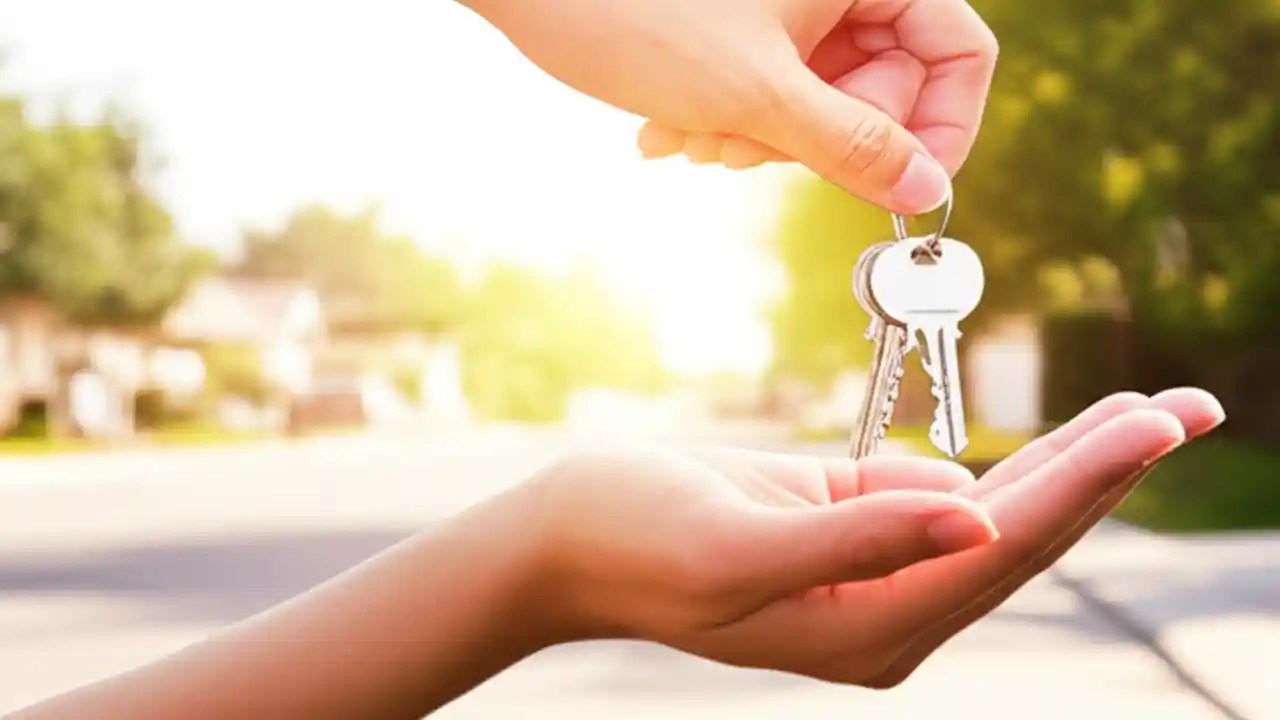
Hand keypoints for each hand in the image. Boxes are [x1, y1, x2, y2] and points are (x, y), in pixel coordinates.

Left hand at [465, 0, 997, 213]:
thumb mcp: (758, 96)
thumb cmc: (636, 15)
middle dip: (818, 141)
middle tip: (748, 154)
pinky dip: (734, 125)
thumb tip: (924, 188)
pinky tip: (672, 129)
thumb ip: (853, 146)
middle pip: (888, 86)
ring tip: (696, 136)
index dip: (942, 129)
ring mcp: (794, 7)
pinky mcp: (753, 29)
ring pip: (827, 102)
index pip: (959, 50)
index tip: (906, 188)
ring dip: (762, 142)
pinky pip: (779, 95)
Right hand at [522, 388, 1222, 685]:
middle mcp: (884, 614)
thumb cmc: (629, 537)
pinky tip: (1060, 450)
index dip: (1086, 480)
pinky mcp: (850, 535)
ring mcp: (870, 577)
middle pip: (1019, 536)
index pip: (1001, 547)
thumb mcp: (736, 543)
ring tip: (1155, 413)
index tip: (1158, 419)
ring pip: (995, 516)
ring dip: (1075, 464)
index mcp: (865, 630)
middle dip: (1108, 469)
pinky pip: (945, 498)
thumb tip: (976, 522)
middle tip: (1193, 407)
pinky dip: (1010, 466)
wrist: (564, 539)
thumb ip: (858, 539)